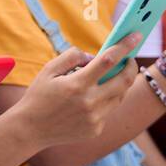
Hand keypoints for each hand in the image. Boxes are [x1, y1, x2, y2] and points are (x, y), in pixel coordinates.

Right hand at [8, 34, 140, 147]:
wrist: (29, 130)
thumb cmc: (38, 96)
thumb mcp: (48, 70)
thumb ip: (71, 57)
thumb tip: (93, 56)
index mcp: (77, 84)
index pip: (109, 60)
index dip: (125, 46)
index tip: (136, 35)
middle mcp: (90, 102)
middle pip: (125, 80)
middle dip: (132, 66)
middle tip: (130, 60)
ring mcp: (95, 118)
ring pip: (119, 96)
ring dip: (119, 84)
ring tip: (110, 78)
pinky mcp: (95, 129)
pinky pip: (108, 111)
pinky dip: (104, 101)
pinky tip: (90, 101)